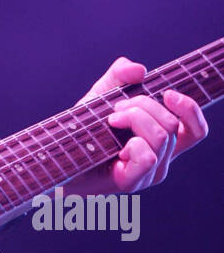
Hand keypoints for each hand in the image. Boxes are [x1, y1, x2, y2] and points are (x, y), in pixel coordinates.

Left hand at [67, 56, 207, 197]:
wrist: (55, 158)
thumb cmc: (81, 131)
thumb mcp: (100, 96)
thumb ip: (119, 76)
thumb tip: (140, 69)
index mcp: (160, 141)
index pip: (195, 130)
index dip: (190, 109)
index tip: (168, 93)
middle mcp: (160, 159)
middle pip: (173, 125)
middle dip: (144, 105)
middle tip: (116, 109)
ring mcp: (148, 174)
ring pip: (161, 136)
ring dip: (135, 118)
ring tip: (110, 120)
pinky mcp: (132, 183)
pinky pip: (147, 156)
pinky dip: (132, 143)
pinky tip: (113, 146)